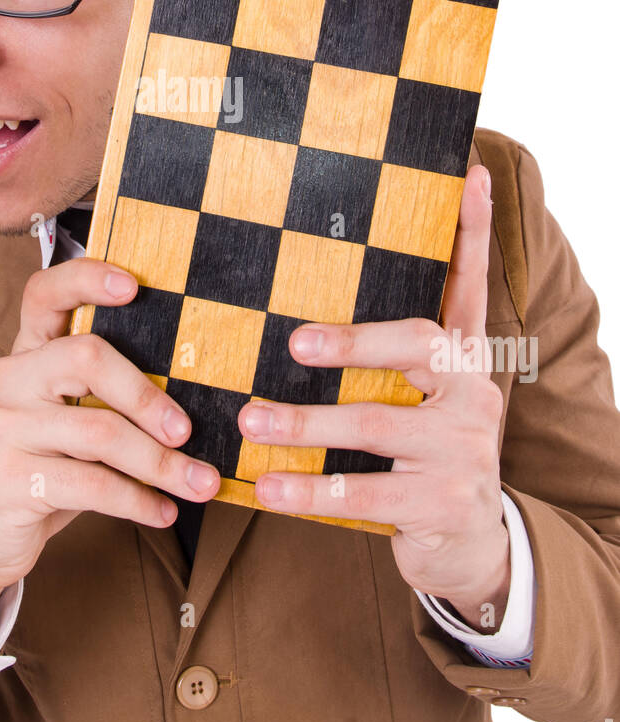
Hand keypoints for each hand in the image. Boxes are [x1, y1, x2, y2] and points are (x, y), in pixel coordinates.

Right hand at [0, 257, 219, 595]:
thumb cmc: (38, 469)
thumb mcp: (61, 421)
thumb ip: (101, 396)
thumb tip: (192, 395)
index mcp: (26, 354)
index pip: (44, 294)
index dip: (86, 278)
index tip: (134, 286)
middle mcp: (8, 380)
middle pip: (87, 358)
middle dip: (147, 396)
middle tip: (187, 431)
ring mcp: (3, 429)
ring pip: (99, 431)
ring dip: (160, 464)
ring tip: (199, 483)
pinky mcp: (7, 480)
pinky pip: (91, 484)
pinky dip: (138, 500)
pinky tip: (162, 511)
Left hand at [237, 165, 510, 629]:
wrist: (473, 547)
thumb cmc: (422, 455)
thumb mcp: (418, 401)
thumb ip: (384, 359)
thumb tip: (302, 312)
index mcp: (464, 360)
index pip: (470, 286)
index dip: (471, 232)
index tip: (470, 175)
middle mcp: (473, 394)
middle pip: (415, 344)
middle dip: (351, 341)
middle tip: (292, 341)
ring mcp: (463, 448)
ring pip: (376, 424)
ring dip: (305, 422)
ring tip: (249, 422)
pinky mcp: (443, 501)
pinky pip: (363, 492)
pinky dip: (309, 489)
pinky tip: (267, 487)